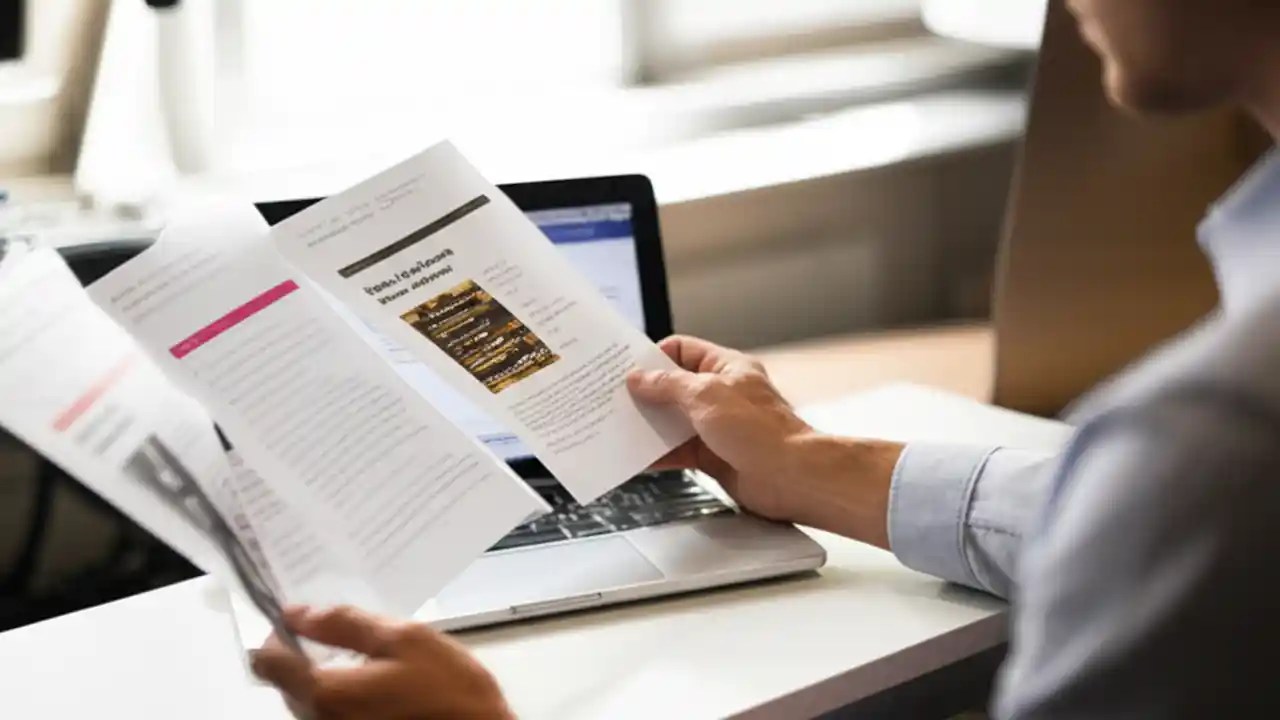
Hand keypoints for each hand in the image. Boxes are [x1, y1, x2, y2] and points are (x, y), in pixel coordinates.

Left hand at [251, 605, 512, 719]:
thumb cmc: (450, 693)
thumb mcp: (407, 639)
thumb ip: (347, 623)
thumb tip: (299, 613)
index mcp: (326, 691)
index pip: (266, 660)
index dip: (279, 633)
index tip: (305, 618)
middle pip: (286, 682)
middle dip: (309, 653)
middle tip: (352, 633)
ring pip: (309, 700)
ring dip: (329, 674)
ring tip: (374, 659)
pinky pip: (331, 715)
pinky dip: (346, 696)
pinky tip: (382, 685)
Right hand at [627, 335, 813, 520]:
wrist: (792, 476)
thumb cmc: (763, 431)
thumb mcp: (706, 395)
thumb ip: (668, 386)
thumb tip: (640, 378)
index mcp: (726, 368)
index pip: (683, 350)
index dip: (655, 358)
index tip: (629, 369)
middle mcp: (722, 395)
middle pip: (675, 387)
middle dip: (647, 394)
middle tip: (618, 399)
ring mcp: (718, 427)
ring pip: (674, 421)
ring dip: (650, 426)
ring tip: (621, 428)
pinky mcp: (715, 456)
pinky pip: (679, 451)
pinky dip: (659, 454)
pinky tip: (640, 457)